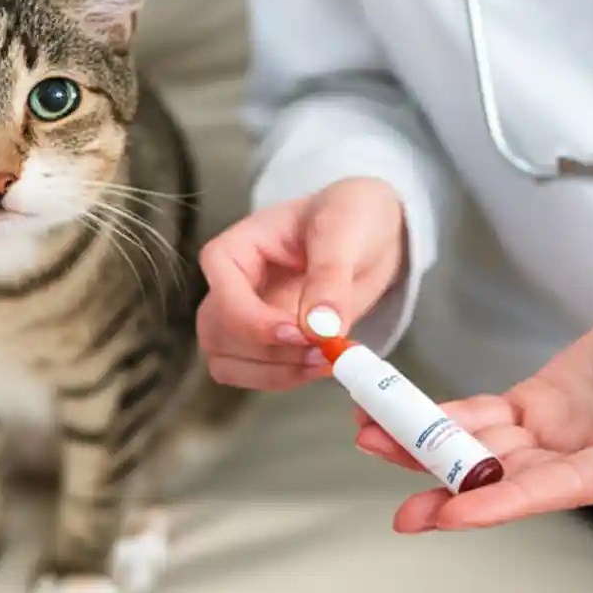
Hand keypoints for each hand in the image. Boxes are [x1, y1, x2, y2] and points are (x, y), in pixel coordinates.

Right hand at [197, 177, 405, 389]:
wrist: (374, 233)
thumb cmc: (350, 213)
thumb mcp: (344, 229)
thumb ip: (331, 275)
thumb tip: (319, 327)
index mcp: (237, 248)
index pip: (220, 292)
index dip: (252, 321)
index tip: (298, 332)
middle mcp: (233, 286)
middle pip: (217, 334)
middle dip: (266, 352)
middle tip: (319, 350)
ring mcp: (248, 317)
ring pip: (229, 363)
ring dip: (275, 373)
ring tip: (325, 358)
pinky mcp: (270, 341)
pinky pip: (258, 374)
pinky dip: (287, 378)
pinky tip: (324, 363)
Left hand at [356, 279, 592, 531]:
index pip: (552, 491)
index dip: (499, 503)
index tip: (449, 513)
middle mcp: (582, 458)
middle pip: (503, 480)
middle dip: (447, 490)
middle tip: (398, 508)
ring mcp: (556, 432)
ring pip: (481, 448)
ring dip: (427, 450)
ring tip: (373, 443)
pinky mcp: (539, 403)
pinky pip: (482, 414)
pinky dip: (440, 415)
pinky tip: (400, 415)